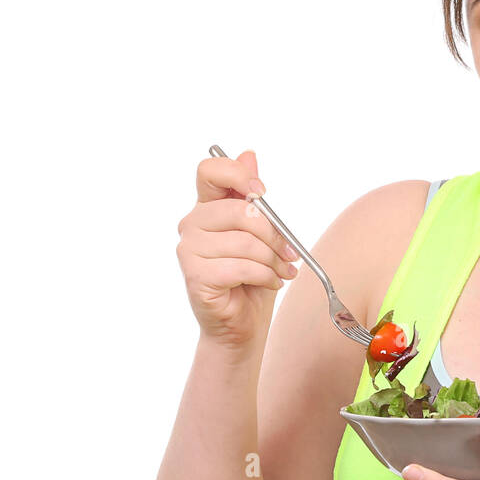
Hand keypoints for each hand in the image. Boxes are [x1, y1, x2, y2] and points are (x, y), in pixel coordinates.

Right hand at [175, 149, 301, 348]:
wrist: (242, 325)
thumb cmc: (252, 278)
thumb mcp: (262, 234)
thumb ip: (253, 198)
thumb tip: (249, 154)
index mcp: (208, 207)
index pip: (210, 170)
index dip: (238, 174)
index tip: (261, 194)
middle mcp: (192, 224)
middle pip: (240, 211)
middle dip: (275, 234)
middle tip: (290, 253)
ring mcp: (189, 250)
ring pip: (245, 242)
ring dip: (273, 260)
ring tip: (281, 272)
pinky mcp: (195, 275)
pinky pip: (241, 267)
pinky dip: (266, 276)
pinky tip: (270, 284)